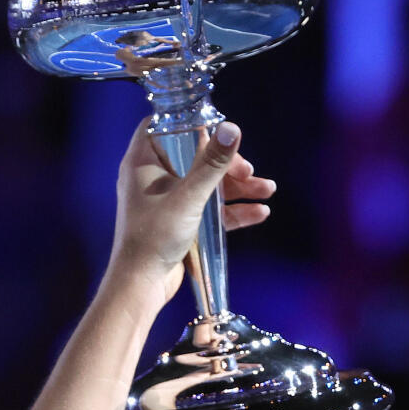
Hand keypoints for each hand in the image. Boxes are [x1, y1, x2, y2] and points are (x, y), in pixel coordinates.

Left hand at [107, 118, 277, 303]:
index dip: (190, 124)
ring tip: (267, 190)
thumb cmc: (154, 237)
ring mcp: (167, 200)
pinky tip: (258, 213)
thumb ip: (211, 164)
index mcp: (143, 162)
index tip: (217, 129)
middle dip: (226, 163)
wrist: (141, 285)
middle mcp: (153, 177)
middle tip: (248, 171)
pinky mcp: (179, 221)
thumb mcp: (188, 197)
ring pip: (206, 183)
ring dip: (236, 186)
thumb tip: (232, 130)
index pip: (164, 126)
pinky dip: (231, 209)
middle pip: (194, 155)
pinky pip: (208, 208)